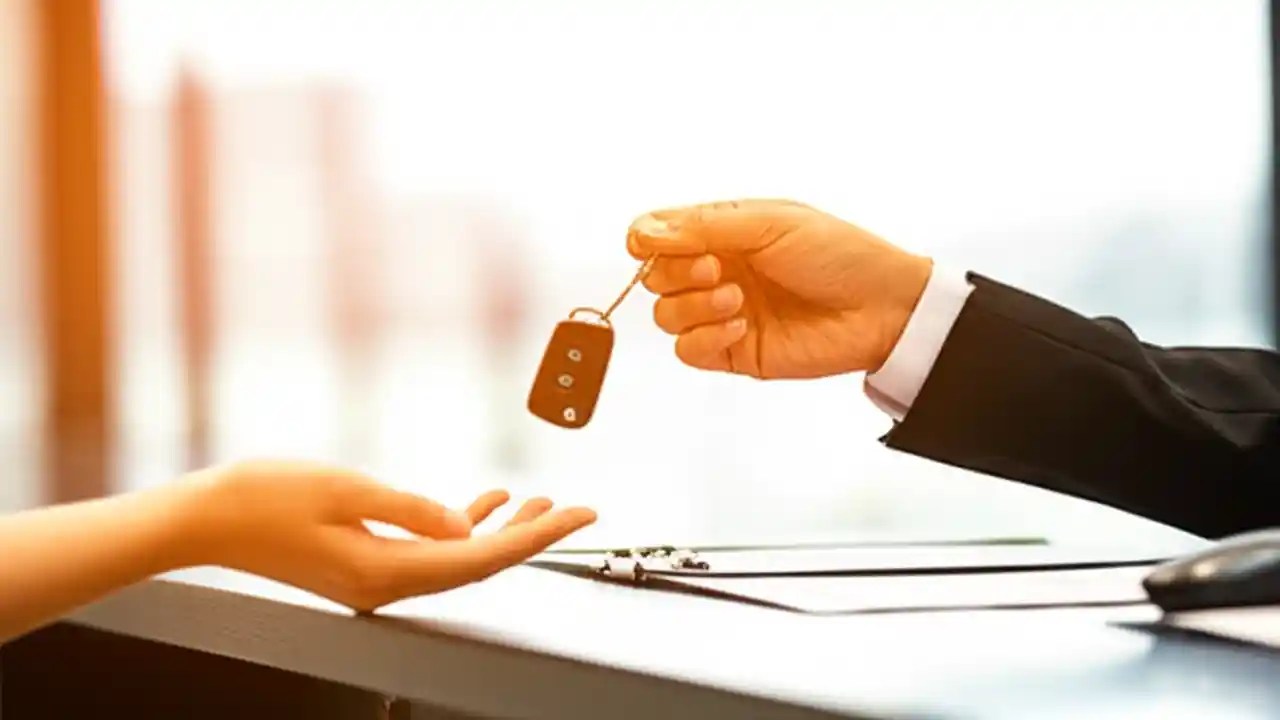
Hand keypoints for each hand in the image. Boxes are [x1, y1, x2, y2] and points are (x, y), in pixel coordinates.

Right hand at [173, 460, 595, 610]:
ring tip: (538, 502)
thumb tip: (466, 525)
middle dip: (530, 537)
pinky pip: (429, 550)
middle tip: (574, 510)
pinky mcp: (364, 563)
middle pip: (478, 565)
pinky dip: (459, 526)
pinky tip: (482, 502)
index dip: (537, 537)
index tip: (577, 515)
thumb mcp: (346, 490)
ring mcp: (375, 578)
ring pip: (458, 558)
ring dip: (499, 530)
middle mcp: (386, 585)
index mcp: (384, 573)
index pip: (482, 559)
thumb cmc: (264, 498)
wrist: (206, 519)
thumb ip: (412, 510)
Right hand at [627, 199, 932, 377]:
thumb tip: (642, 231)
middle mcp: (718, 272)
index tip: (652, 244)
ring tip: (736, 299)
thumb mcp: (768, 223)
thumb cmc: (839, 255)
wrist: (882, 309)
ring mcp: (722, 314)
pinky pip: (688, 351)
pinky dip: (705, 338)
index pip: (657, 234)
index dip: (647, 240)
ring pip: (666, 316)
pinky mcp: (733, 353)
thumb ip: (702, 226)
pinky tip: (740, 326)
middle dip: (676, 273)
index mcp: (724, 234)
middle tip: (717, 269)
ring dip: (693, 306)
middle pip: (655, 277)